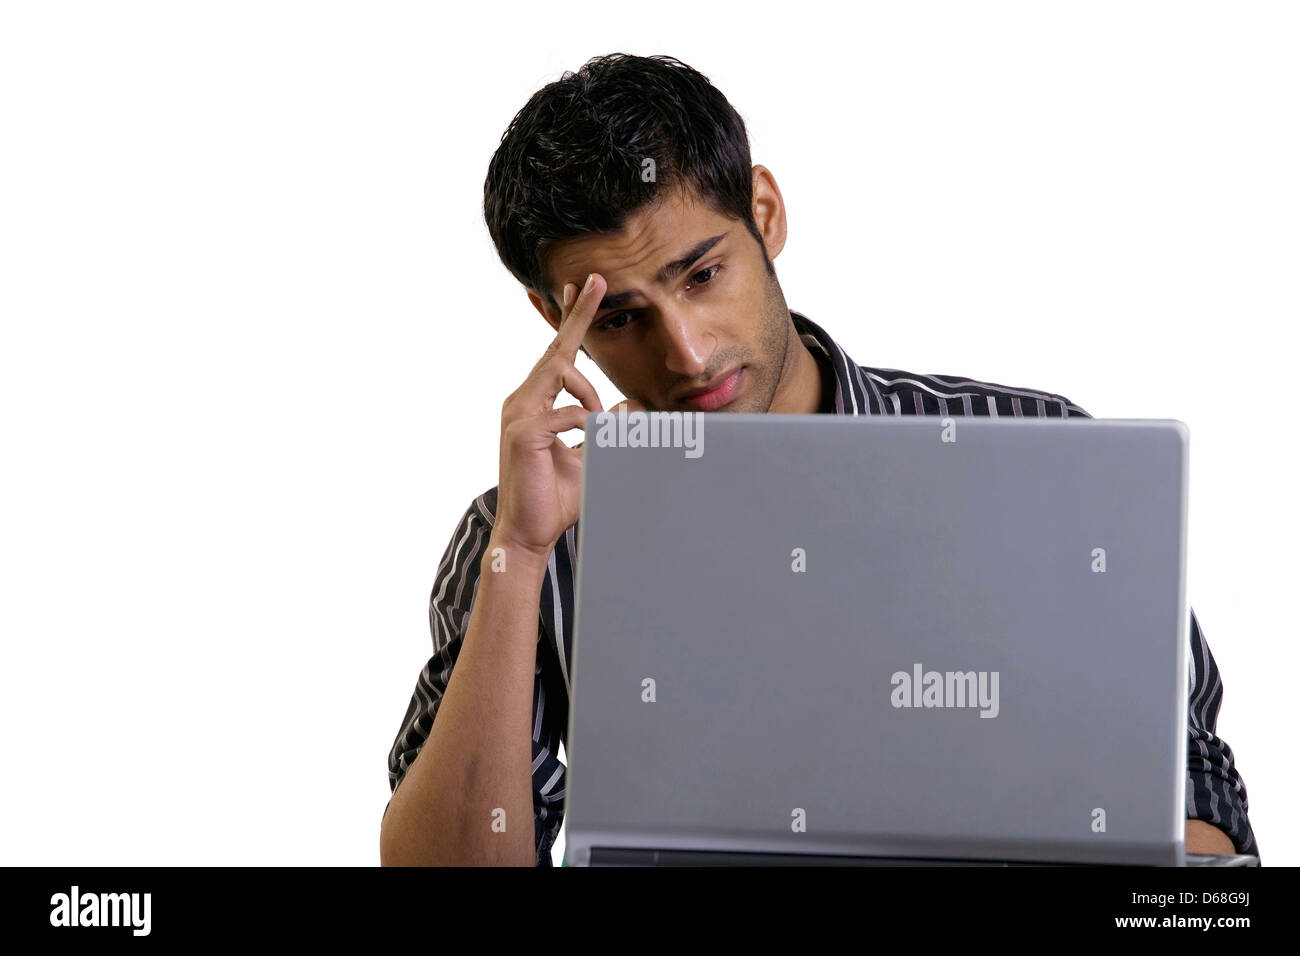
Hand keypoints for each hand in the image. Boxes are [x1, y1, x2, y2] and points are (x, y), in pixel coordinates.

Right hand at [493, 273, 641, 558]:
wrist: (528, 532)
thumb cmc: (555, 497)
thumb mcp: (593, 457)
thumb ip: (610, 431)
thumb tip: (633, 407)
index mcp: (534, 402)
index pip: (555, 355)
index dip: (570, 321)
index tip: (581, 288)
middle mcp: (521, 400)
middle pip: (555, 350)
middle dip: (578, 315)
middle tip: (596, 280)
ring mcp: (518, 414)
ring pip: (561, 375)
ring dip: (590, 395)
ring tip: (600, 424)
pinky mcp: (523, 432)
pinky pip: (567, 413)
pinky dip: (587, 423)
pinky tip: (590, 437)